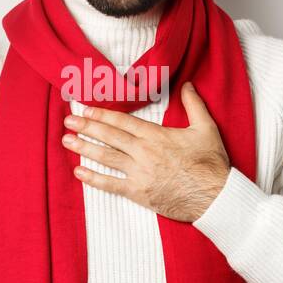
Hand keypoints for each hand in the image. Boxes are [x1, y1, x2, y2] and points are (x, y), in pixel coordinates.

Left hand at [60, 82, 230, 222]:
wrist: (215, 197)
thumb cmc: (211, 164)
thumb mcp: (206, 129)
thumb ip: (194, 105)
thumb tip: (188, 85)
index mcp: (156, 136)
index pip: (122, 122)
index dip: (102, 115)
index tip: (86, 110)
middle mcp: (143, 152)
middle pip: (109, 137)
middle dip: (86, 127)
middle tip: (68, 121)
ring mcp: (139, 173)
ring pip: (106, 158)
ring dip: (84, 149)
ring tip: (67, 142)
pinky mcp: (139, 193)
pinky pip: (111, 185)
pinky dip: (93, 179)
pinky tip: (79, 172)